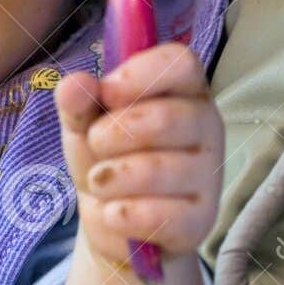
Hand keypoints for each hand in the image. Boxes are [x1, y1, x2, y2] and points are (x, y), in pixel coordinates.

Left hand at [55, 42, 222, 263]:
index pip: (181, 63)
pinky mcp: (201, 221)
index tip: (107, 93)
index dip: (140, 74)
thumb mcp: (83, 125)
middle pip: (168, 118)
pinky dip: (121, 215)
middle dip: (112, 134)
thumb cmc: (106, 159)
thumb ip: (78, 102)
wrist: (113, 221)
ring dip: (110, 178)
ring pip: (158, 170)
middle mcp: (206, 127)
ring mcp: (208, 175)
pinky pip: (159, 215)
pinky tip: (115, 213)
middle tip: (96, 144)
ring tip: (101, 183)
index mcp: (182, 92)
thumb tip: (75, 83)